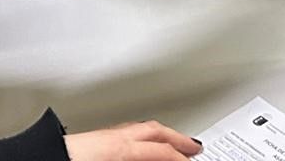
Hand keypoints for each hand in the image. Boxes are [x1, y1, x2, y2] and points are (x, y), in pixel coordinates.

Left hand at [66, 122, 201, 160]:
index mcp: (121, 148)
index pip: (160, 151)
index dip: (180, 157)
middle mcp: (114, 137)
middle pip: (154, 131)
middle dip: (176, 138)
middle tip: (192, 147)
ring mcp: (102, 135)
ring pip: (139, 128)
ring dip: (159, 135)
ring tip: (170, 143)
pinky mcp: (92, 139)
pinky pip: (126, 132)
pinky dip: (141, 137)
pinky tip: (139, 146)